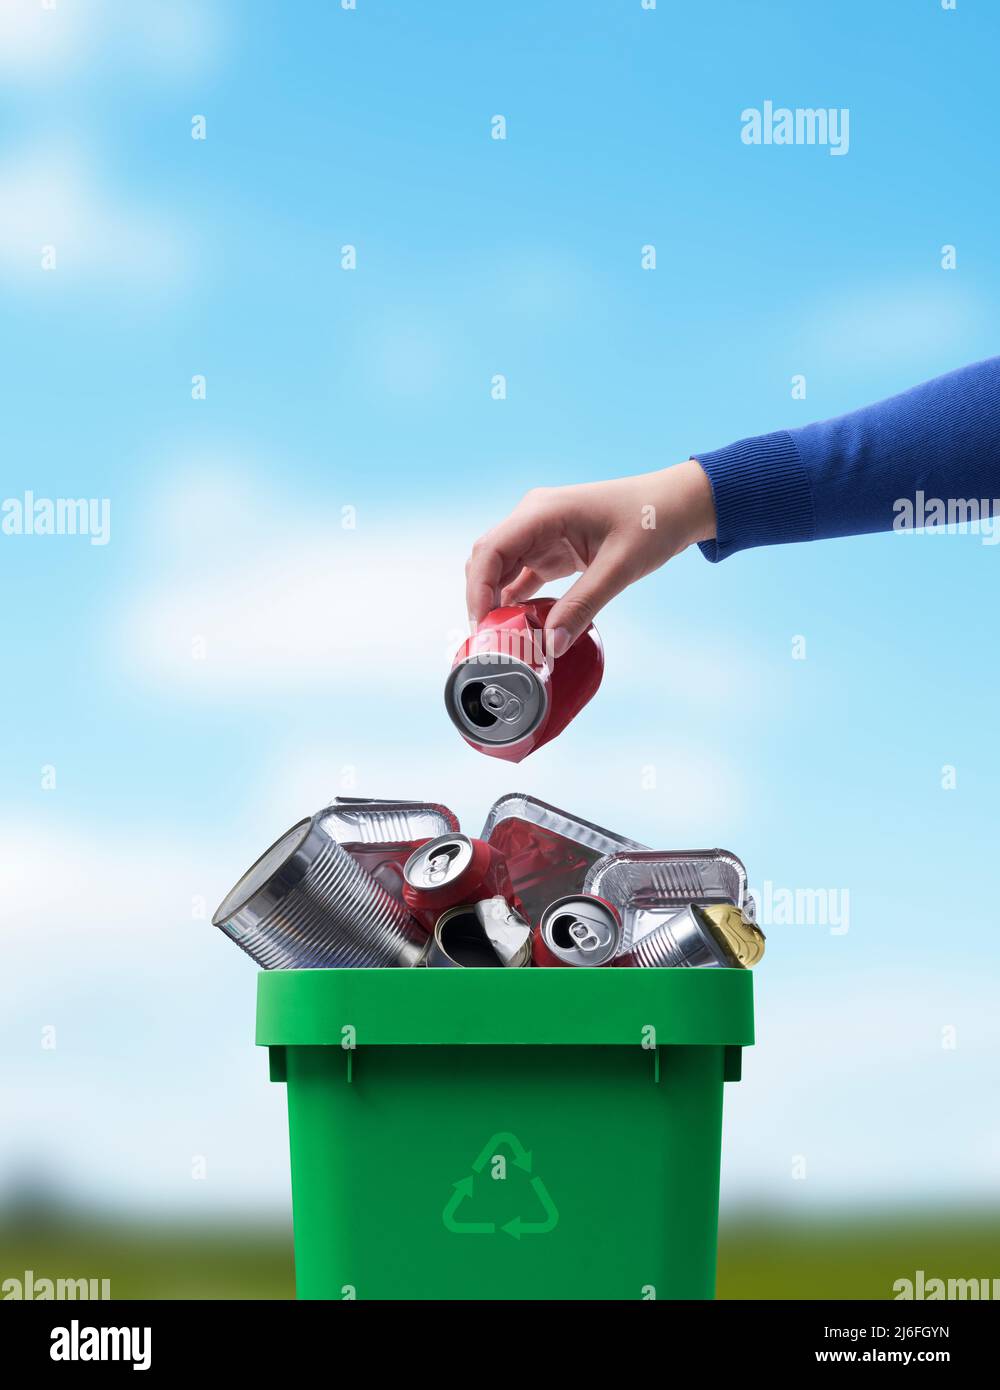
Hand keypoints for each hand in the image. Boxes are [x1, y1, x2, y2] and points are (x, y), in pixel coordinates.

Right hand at [464, 460, 716, 654]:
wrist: (677, 504)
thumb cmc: (651, 521)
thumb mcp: (619, 568)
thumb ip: (583, 606)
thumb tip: (551, 646)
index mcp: (543, 512)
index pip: (490, 550)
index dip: (478, 590)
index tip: (482, 625)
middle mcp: (533, 518)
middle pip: (487, 560)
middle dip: (482, 599)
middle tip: (490, 640)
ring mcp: (541, 533)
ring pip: (500, 569)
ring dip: (497, 602)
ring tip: (503, 639)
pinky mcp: (551, 547)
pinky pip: (521, 575)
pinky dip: (516, 600)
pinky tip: (520, 626)